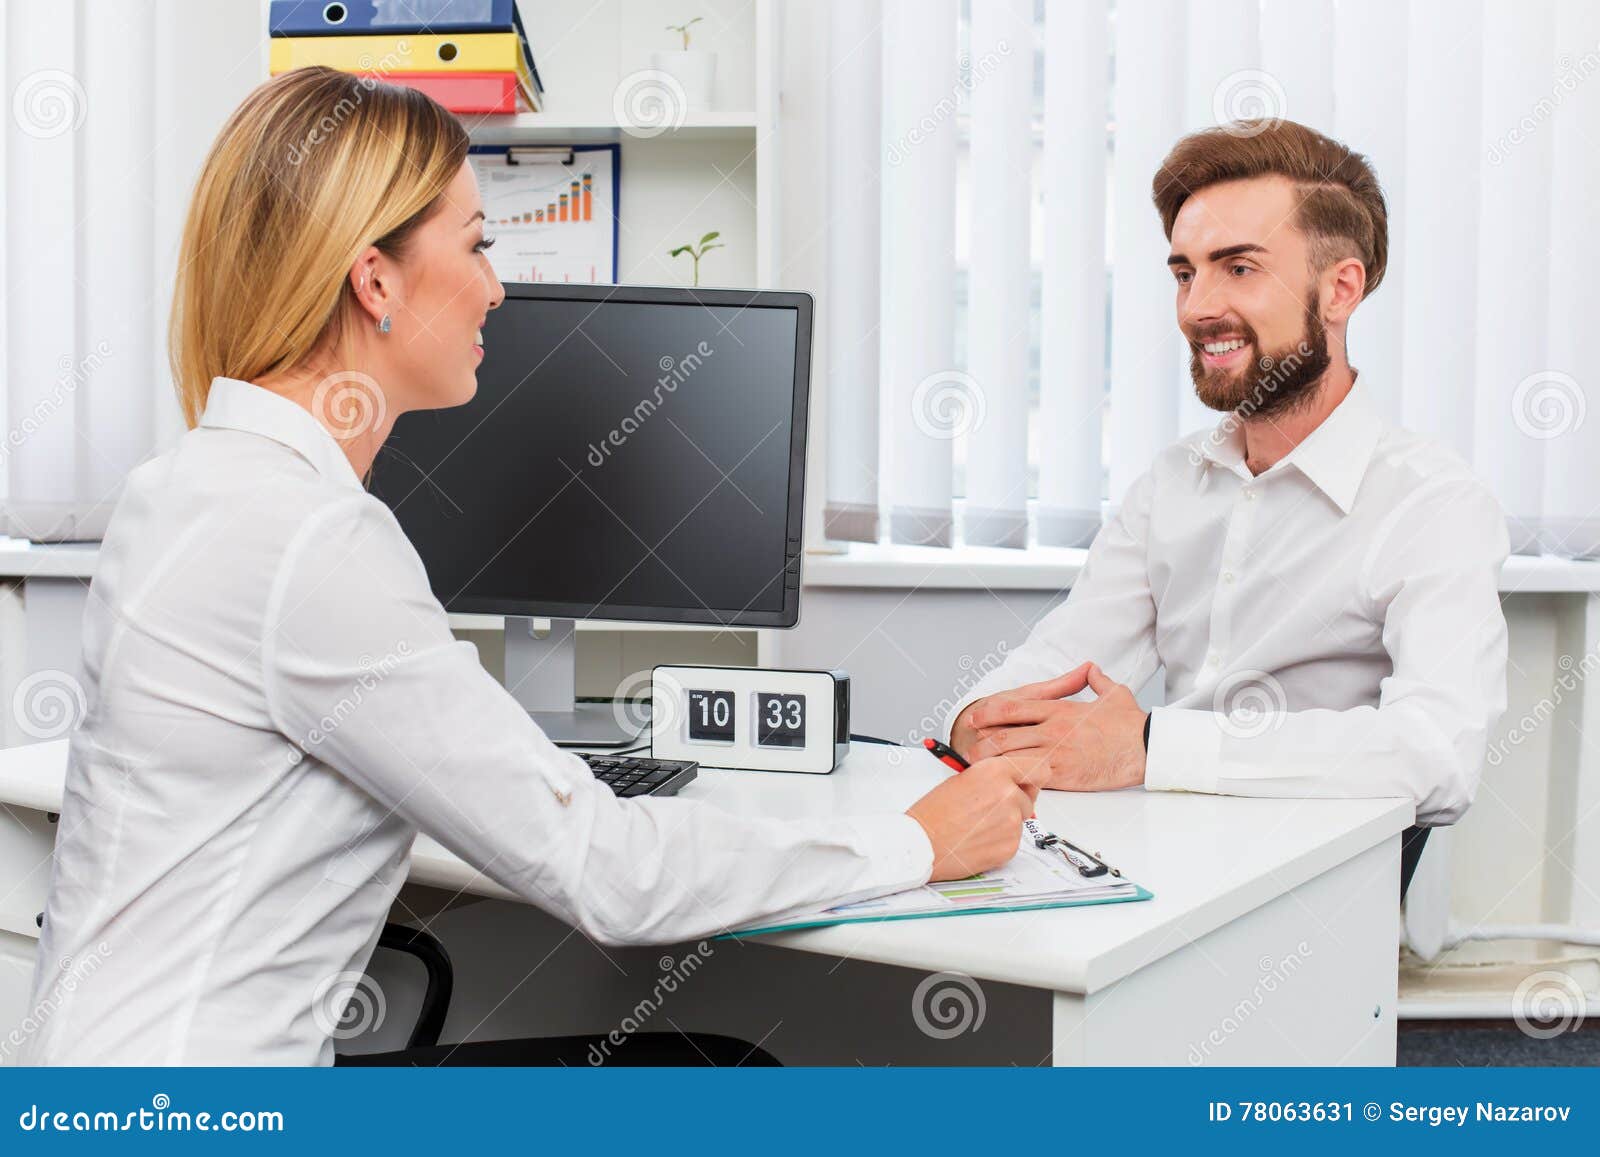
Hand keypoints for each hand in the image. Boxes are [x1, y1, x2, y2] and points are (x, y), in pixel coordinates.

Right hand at [906, 756, 1044, 880]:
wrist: (921, 843)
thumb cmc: (933, 812)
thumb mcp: (962, 778)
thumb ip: (992, 776)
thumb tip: (1013, 780)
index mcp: (995, 771)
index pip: (1039, 768)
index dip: (1032, 777)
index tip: (1027, 781)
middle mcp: (1008, 794)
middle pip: (1031, 796)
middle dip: (1018, 800)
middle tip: (994, 807)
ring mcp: (1012, 822)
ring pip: (1022, 819)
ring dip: (1006, 821)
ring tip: (977, 824)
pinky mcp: (1010, 846)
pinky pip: (1014, 839)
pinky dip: (1000, 840)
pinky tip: (978, 838)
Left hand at [962, 663, 1147, 791]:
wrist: (1145, 747)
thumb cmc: (1130, 725)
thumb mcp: (1113, 693)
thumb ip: (1096, 680)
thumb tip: (1091, 669)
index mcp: (1059, 709)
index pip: (1013, 707)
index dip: (989, 712)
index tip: (975, 716)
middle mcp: (1052, 729)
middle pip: (1004, 734)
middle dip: (981, 743)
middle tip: (967, 750)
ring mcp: (1055, 752)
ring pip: (1010, 757)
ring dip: (991, 764)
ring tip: (978, 771)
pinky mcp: (1062, 775)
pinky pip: (1029, 778)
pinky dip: (1013, 782)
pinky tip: (1003, 786)